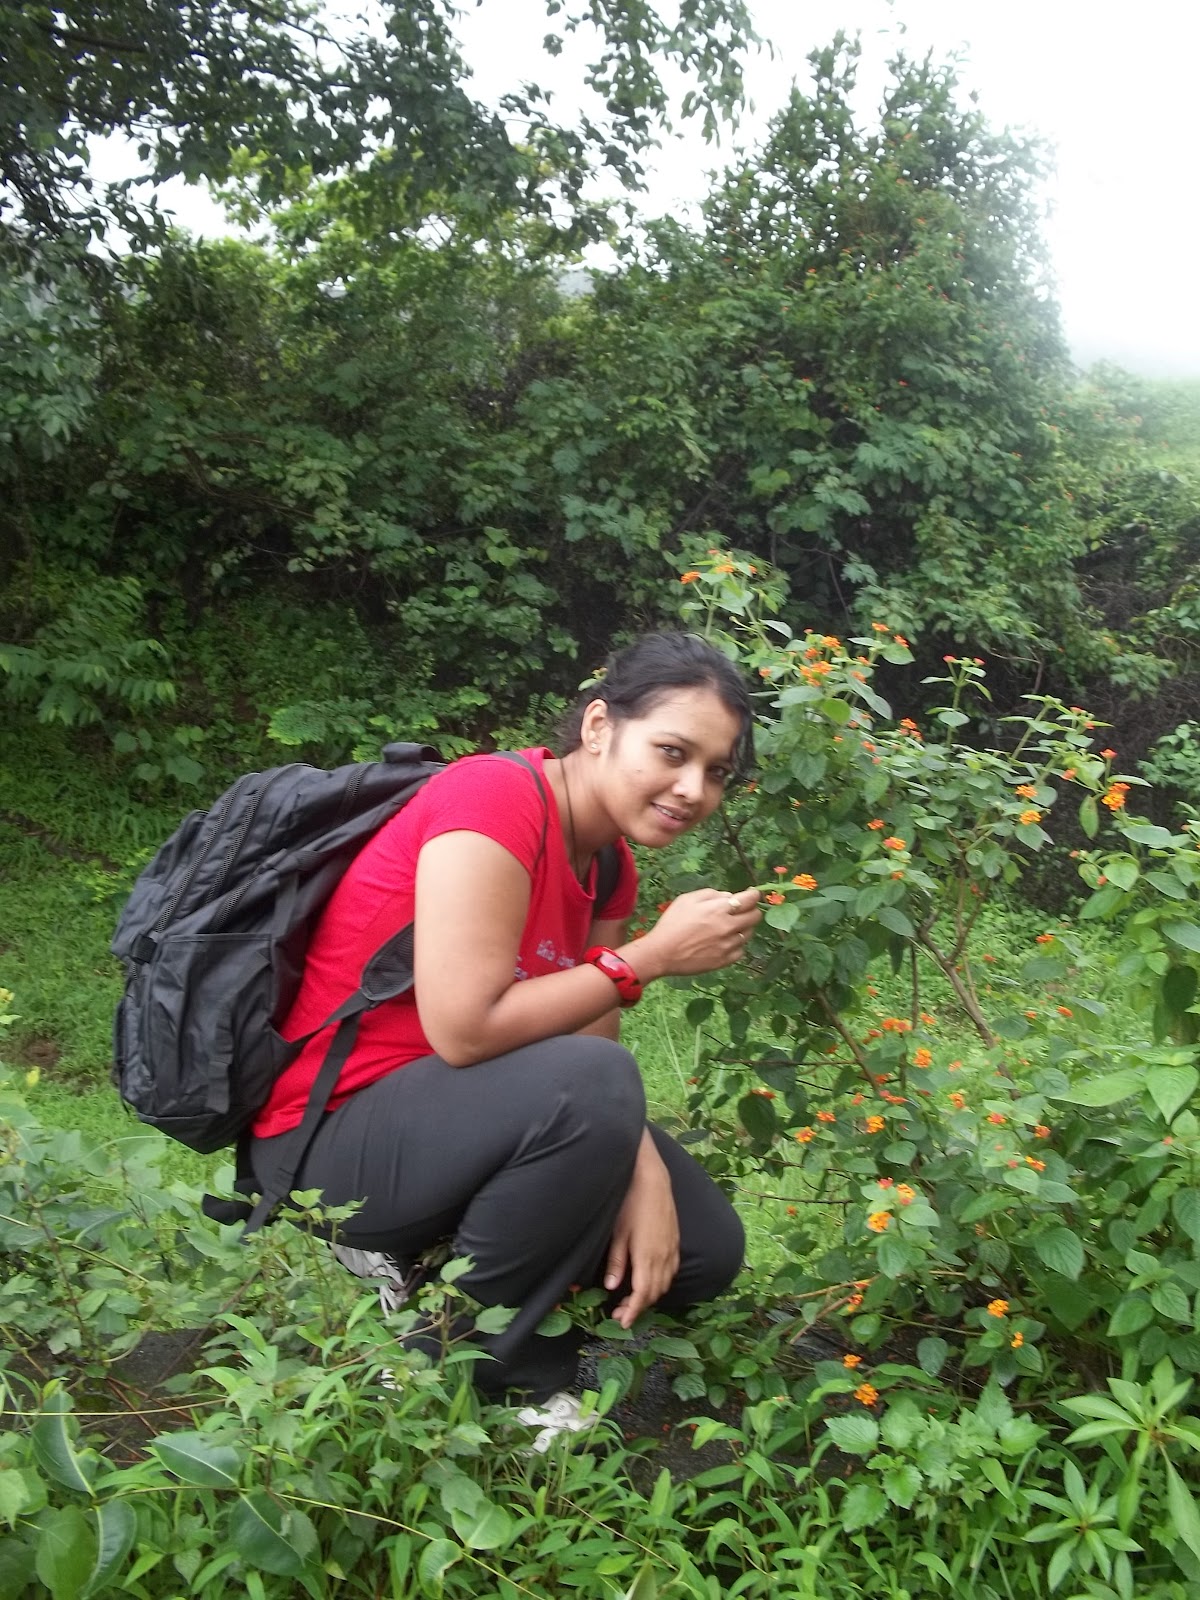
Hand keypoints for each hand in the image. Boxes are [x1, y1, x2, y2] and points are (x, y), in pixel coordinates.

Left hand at [604, 1134, 679, 1329]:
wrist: (652, 1179)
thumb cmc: (630, 1203)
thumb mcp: (617, 1232)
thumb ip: (616, 1261)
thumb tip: (611, 1286)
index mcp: (647, 1257)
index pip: (642, 1294)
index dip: (633, 1311)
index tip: (623, 1322)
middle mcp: (664, 1257)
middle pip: (654, 1292)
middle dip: (639, 1307)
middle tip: (621, 1314)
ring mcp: (672, 1249)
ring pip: (664, 1283)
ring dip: (650, 1296)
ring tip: (633, 1301)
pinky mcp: (675, 1241)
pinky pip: (671, 1271)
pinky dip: (660, 1282)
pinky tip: (650, 1281)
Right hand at [631, 886, 760, 979]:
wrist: (662, 953)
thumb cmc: (672, 923)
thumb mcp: (687, 899)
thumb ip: (711, 894)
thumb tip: (729, 897)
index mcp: (720, 909)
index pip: (750, 899)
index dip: (754, 894)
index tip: (752, 894)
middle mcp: (729, 927)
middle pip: (755, 917)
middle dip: (751, 910)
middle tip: (741, 910)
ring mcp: (729, 945)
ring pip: (749, 933)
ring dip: (743, 927)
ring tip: (728, 927)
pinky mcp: (726, 960)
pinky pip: (740, 950)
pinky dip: (735, 944)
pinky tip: (723, 942)